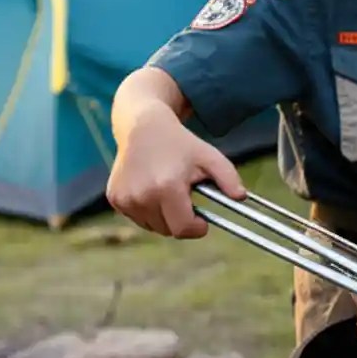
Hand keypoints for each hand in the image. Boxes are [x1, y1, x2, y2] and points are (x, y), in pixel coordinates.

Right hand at [106, 104, 244, 238]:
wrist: (142, 127)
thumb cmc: (180, 144)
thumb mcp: (209, 156)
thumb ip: (228, 177)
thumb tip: (241, 197)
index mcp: (166, 188)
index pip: (183, 229)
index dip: (197, 227)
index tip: (203, 220)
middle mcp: (142, 196)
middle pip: (168, 230)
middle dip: (181, 219)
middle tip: (185, 196)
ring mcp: (125, 199)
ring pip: (153, 226)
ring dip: (164, 216)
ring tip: (168, 190)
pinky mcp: (115, 198)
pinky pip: (138, 218)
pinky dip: (147, 210)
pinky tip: (151, 188)